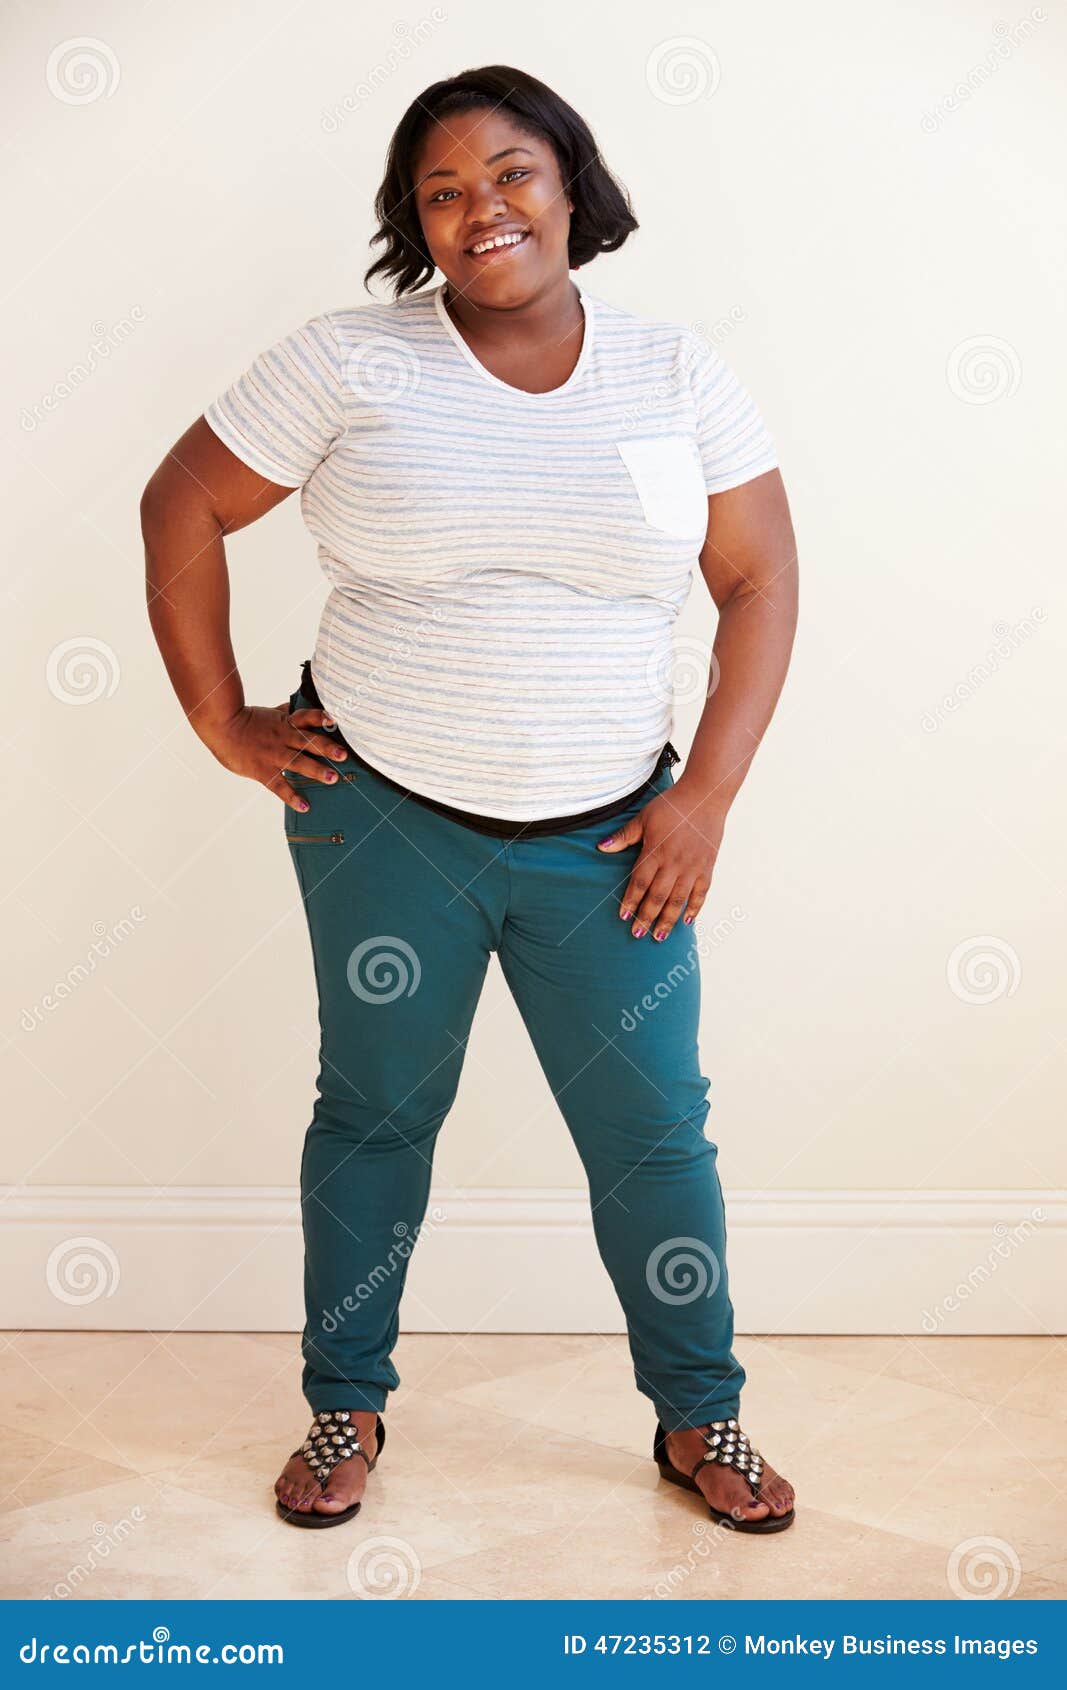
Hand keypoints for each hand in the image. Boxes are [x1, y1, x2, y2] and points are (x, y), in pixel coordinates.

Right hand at [198, 701, 349, 812]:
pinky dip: (292, 797)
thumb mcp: (270, 712)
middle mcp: (283, 738)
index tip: (335, 720)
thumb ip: (287, 712)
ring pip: (298, 763)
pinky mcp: (263, 771)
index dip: (320, 718)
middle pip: (308, 742)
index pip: (306, 717)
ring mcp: (273, 755)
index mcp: (286, 722)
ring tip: (332, 778)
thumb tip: (300, 703)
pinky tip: (305, 806)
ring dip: (316, 771)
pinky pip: (280, 786)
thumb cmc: (246, 720)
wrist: (221, 727)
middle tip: (344, 755)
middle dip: (327, 748)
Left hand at [596, 778, 725, 939]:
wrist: (705, 797)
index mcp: (655, 851)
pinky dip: (694, 908)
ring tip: (658, 937)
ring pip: (678, 900)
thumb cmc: (671, 806)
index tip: (623, 916)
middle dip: (646, 917)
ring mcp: (693, 867)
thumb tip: (601, 847)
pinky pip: (701, 893)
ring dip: (668, 920)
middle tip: (637, 934)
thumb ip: (624, 836)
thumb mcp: (643, 817)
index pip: (640, 882)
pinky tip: (686, 922)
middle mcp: (674, 863)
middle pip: (657, 896)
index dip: (631, 900)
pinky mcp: (707, 867)